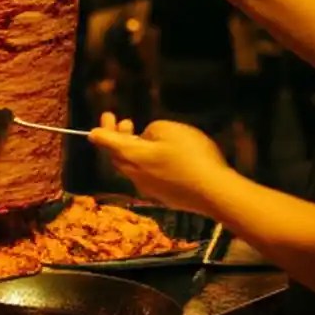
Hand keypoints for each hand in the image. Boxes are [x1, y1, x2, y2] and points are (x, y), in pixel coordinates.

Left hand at [88, 113, 230, 214]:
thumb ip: (152, 130)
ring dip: (134, 151)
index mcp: (132, 156)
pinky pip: (148, 177)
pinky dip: (147, 164)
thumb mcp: (170, 129)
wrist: (212, 192)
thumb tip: (145, 137)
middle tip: (126, 122)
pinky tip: (162, 158)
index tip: (104, 117)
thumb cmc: (190, 155)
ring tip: (144, 139)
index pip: (107, 142)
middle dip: (118, 138)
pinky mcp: (163, 197)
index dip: (102, 130)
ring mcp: (149, 189)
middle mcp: (135, 175)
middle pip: (118, 157)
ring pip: (132, 168)